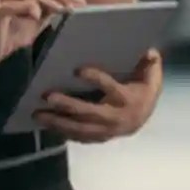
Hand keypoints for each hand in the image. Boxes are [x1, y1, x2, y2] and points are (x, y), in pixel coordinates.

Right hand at [0, 0, 85, 70]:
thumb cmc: (9, 36)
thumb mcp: (35, 23)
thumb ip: (48, 13)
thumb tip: (69, 8)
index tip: (83, 3)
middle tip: (78, 5)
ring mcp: (5, 0)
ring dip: (49, 1)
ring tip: (64, 9)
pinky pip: (14, 6)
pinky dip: (27, 8)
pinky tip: (38, 15)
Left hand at [34, 49, 162, 143]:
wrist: (145, 119)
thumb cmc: (144, 92)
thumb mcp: (151, 76)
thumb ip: (150, 64)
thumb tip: (150, 51)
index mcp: (127, 99)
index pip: (110, 87)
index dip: (95, 79)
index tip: (77, 70)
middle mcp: (116, 117)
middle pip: (88, 112)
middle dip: (66, 105)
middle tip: (47, 96)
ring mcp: (106, 131)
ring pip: (79, 128)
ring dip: (58, 122)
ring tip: (38, 114)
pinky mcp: (98, 138)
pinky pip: (78, 137)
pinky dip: (62, 132)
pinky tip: (47, 126)